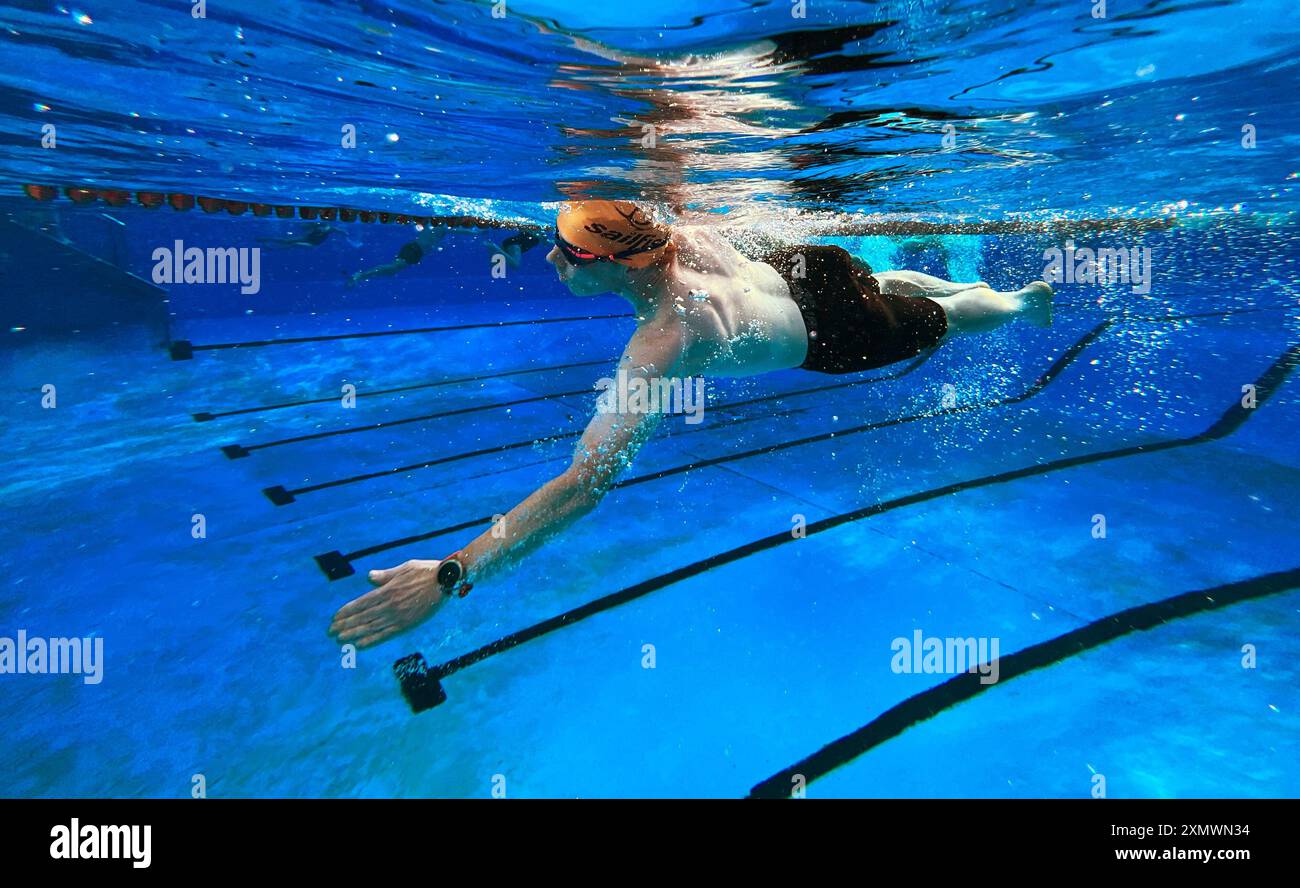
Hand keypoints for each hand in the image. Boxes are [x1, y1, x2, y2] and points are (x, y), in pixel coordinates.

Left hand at [328, 559, 446, 647]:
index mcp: (387, 590)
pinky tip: (359, 646)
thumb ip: (385, 575)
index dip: (346, 611)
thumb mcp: (404, 567)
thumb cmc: (427, 571)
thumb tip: (369, 577)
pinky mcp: (407, 624)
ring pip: (370, 627)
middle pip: (362, 617)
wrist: (447, 580)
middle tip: (330, 633)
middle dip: (345, 625)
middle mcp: (390, 604)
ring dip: (353, 634)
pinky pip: (385, 635)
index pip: (361, 603)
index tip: (334, 618)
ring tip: (339, 641)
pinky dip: (371, 641)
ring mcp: (398, 616)